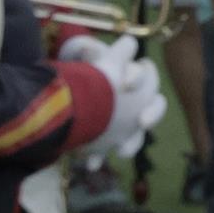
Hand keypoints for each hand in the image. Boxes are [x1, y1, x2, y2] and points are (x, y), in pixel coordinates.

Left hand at [58, 34, 167, 167]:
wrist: (59, 98)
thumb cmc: (77, 72)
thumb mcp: (77, 57)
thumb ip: (84, 49)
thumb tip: (88, 49)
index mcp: (133, 74)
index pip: (145, 71)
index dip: (138, 76)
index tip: (126, 85)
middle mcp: (136, 98)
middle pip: (155, 104)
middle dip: (152, 113)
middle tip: (141, 121)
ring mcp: (125, 121)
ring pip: (139, 133)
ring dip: (134, 142)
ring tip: (123, 152)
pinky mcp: (109, 138)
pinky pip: (112, 149)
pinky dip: (100, 156)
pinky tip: (91, 163)